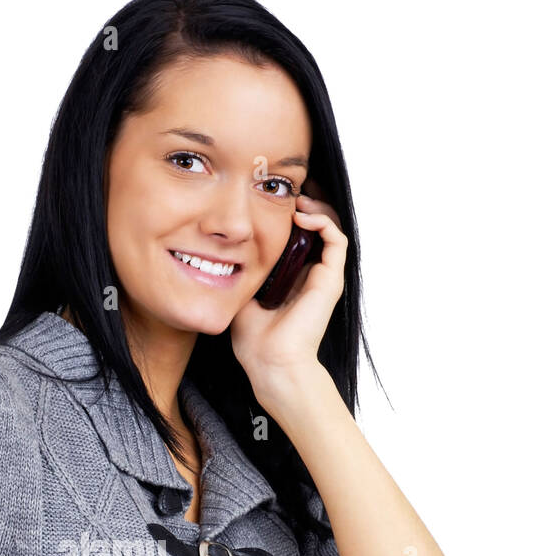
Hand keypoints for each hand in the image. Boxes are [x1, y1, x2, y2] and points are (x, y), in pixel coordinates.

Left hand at [229, 184, 347, 410]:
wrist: (271, 363)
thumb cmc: (255, 341)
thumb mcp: (240, 296)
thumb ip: (237, 274)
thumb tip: (218, 252)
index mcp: (292, 278)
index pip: (298, 237)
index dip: (289, 215)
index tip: (271, 200)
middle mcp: (311, 275)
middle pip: (317, 228)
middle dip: (305, 204)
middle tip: (288, 192)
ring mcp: (323, 277)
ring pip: (331, 228)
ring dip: (316, 208)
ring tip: (297, 200)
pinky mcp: (330, 280)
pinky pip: (336, 240)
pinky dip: (322, 221)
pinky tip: (302, 216)